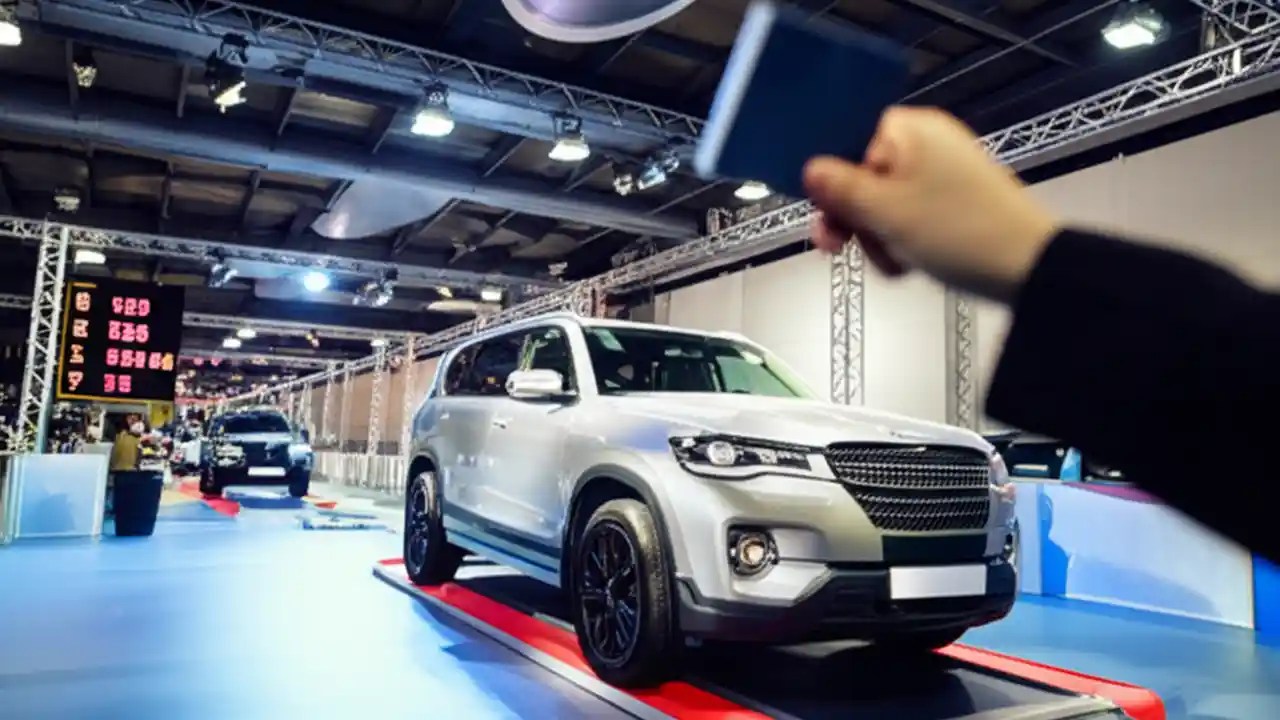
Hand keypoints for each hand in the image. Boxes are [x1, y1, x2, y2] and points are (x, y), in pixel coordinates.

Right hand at [802, 106, 1060, 303]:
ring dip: (879, 236)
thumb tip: (809, 169)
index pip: (848, 143)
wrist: (1027, 267)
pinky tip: (911, 262)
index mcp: (909, 129)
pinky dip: (903, 238)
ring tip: (896, 261)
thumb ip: (839, 189)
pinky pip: (910, 213)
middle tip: (844, 250)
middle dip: (855, 218)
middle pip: (863, 175)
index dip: (830, 182)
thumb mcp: (885, 212)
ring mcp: (943, 170)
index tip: (824, 219)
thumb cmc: (955, 231)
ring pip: (884, 201)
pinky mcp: (956, 198)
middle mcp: (926, 140)